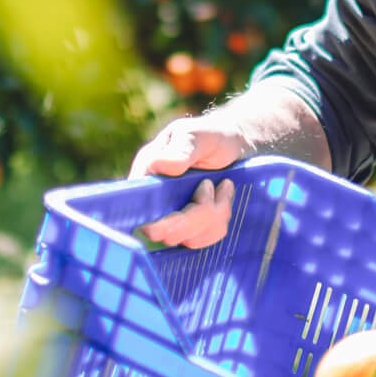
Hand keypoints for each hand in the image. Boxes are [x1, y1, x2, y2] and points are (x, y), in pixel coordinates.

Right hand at [127, 116, 248, 247]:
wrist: (236, 146)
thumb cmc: (211, 135)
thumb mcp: (196, 136)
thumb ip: (180, 150)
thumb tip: (157, 165)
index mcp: (147, 174)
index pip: (139, 209)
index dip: (158, 220)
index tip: (187, 207)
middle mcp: (154, 200)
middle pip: (165, 231)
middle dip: (197, 214)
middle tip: (212, 184)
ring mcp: (171, 217)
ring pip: (188, 239)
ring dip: (213, 215)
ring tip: (222, 187)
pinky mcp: (189, 228)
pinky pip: (203, 240)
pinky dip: (219, 221)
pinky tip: (223, 198)